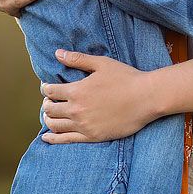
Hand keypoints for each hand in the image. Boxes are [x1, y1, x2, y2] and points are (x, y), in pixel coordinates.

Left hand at [39, 50, 155, 143]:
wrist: (146, 98)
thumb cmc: (126, 78)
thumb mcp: (101, 64)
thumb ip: (77, 59)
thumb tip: (57, 53)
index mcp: (77, 91)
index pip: (51, 91)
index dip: (46, 89)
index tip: (47, 87)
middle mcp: (76, 110)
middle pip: (50, 109)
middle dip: (47, 103)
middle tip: (49, 101)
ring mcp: (83, 125)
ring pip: (55, 125)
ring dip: (48, 119)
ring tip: (49, 116)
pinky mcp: (92, 137)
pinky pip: (66, 140)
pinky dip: (53, 139)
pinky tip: (46, 138)